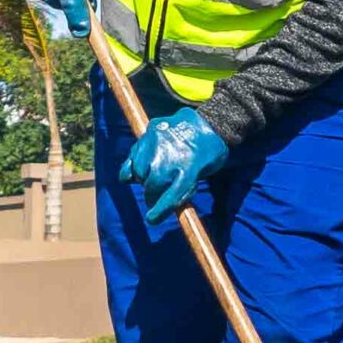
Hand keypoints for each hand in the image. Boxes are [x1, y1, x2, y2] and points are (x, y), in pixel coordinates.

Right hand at [118, 108, 229, 223]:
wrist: (209, 123)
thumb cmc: (208, 154)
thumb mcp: (202, 174)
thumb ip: (183, 189)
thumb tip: (165, 206)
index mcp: (190, 170)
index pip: (169, 198)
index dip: (158, 211)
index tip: (151, 219)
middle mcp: (172, 157)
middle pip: (152, 186)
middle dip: (151, 196)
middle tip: (154, 197)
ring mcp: (158, 143)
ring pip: (140, 171)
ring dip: (143, 180)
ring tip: (150, 178)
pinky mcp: (149, 133)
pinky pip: (133, 155)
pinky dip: (133, 166)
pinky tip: (140, 169)